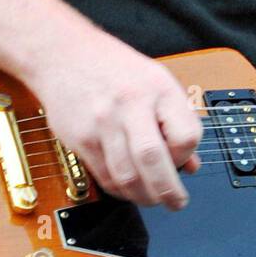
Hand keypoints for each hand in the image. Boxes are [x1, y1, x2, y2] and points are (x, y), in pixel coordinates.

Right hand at [26, 29, 202, 208]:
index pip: (186, 135)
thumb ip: (176, 121)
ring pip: (127, 176)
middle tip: (176, 202)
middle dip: (168, 191)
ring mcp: (103, 123)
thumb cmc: (114, 67)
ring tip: (151, 198)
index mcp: (157, 88)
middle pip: (153, 160)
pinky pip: (104, 177)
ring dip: (143, 196)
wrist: (64, 54)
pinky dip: (120, 190)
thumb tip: (191, 164)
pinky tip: (128, 188)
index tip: (185, 161)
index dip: (187, 156)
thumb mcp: (156, 81)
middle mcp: (130, 105)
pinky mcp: (81, 139)